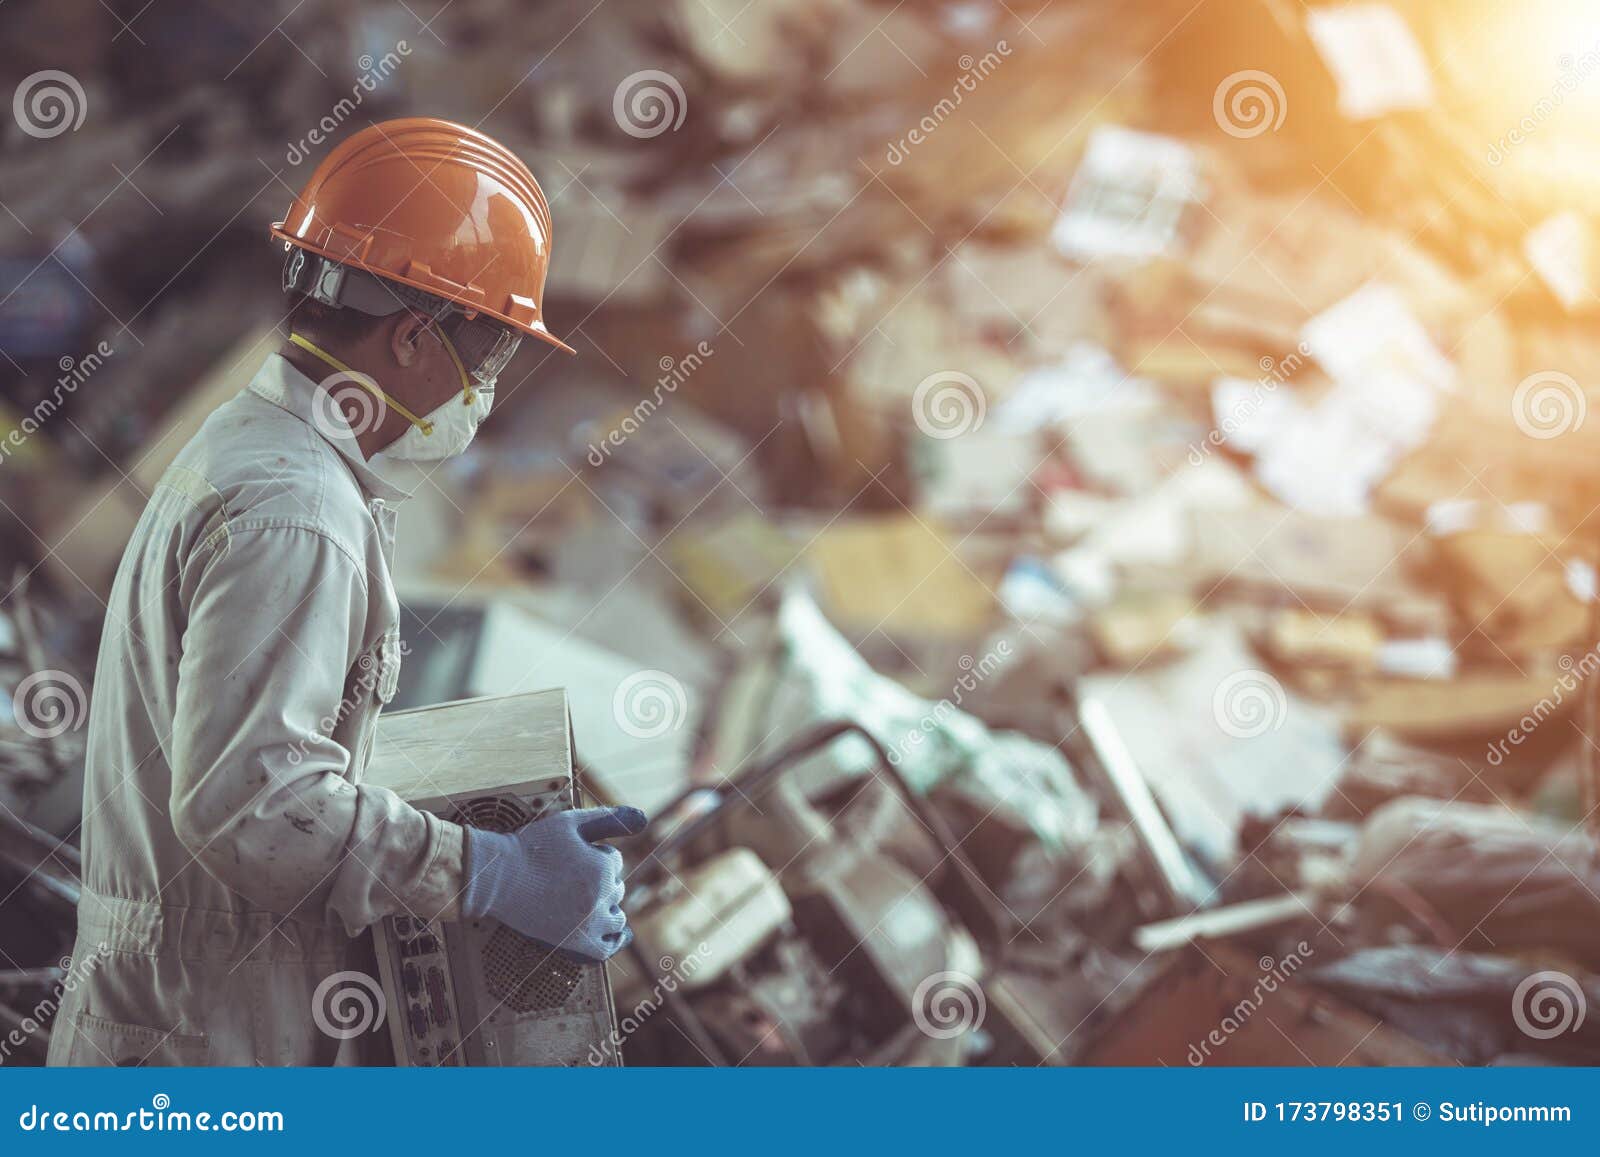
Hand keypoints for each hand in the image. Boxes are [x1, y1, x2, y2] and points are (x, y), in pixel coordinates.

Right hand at [461, 805, 647, 961]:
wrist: (497, 877)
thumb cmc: (531, 846)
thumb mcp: (570, 822)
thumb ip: (609, 818)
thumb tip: (643, 819)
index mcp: (603, 867)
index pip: (616, 862)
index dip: (597, 856)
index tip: (576, 858)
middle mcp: (600, 897)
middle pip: (616, 889)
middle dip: (600, 882)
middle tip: (572, 879)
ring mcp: (588, 923)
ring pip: (616, 917)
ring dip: (606, 908)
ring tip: (584, 902)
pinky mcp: (574, 942)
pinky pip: (606, 949)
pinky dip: (612, 941)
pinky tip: (611, 935)